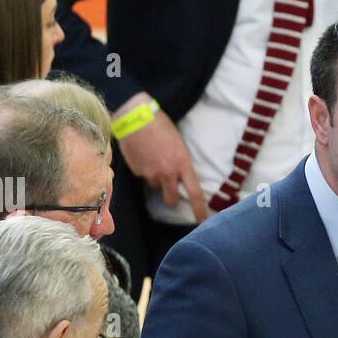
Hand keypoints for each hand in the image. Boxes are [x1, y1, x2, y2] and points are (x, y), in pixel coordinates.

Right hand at [114, 92, 208, 222]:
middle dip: (171, 199)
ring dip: (156, 177)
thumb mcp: (178, 143)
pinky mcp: (136, 171)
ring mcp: (150, 173)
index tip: (202, 221)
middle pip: (172, 198)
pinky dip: (143, 168)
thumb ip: (180, 161)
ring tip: (152, 157)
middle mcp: (167, 172)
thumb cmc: (160, 124)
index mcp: (182, 164)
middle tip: (170, 194)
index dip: (199, 209)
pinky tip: (142, 153)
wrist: (134, 116)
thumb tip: (179, 174)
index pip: (194, 192)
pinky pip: (142, 175)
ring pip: (155, 184)